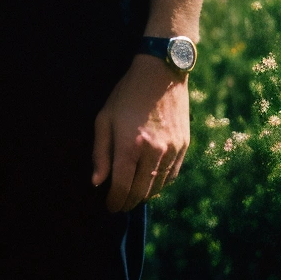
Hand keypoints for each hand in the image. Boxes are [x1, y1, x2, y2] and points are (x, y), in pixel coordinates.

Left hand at [91, 55, 191, 211]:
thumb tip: (98, 182)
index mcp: (130, 145)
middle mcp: (153, 151)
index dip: (115, 200)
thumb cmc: (126, 94)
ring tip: (133, 196)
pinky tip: (151, 185)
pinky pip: (172, 175)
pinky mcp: (183, 145)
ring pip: (158, 186)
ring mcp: (171, 149)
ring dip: (144, 195)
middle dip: (128, 201)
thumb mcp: (104, 118)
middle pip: (140, 190)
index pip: (121, 185)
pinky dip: (160, 184)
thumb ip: (100, 153)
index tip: (110, 207)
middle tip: (119, 206)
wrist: (161, 73)